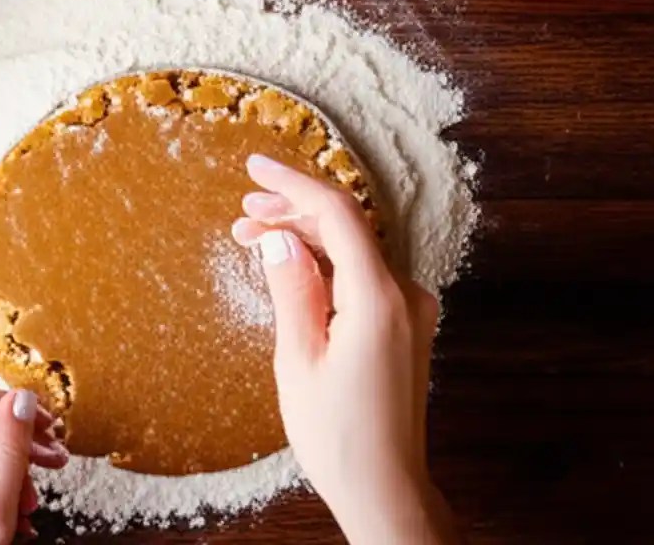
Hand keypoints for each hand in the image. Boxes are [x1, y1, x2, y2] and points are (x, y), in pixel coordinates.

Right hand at [232, 154, 458, 544]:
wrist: (384, 487)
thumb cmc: (337, 433)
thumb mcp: (298, 358)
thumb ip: (290, 288)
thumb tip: (277, 237)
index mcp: (378, 298)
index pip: (337, 214)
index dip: (293, 184)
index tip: (255, 167)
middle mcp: (405, 296)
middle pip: (347, 228)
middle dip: (292, 213)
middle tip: (242, 215)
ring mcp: (411, 312)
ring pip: (354, 252)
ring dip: (306, 239)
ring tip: (255, 239)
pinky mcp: (406, 327)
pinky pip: (363, 277)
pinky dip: (326, 265)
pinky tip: (292, 270)